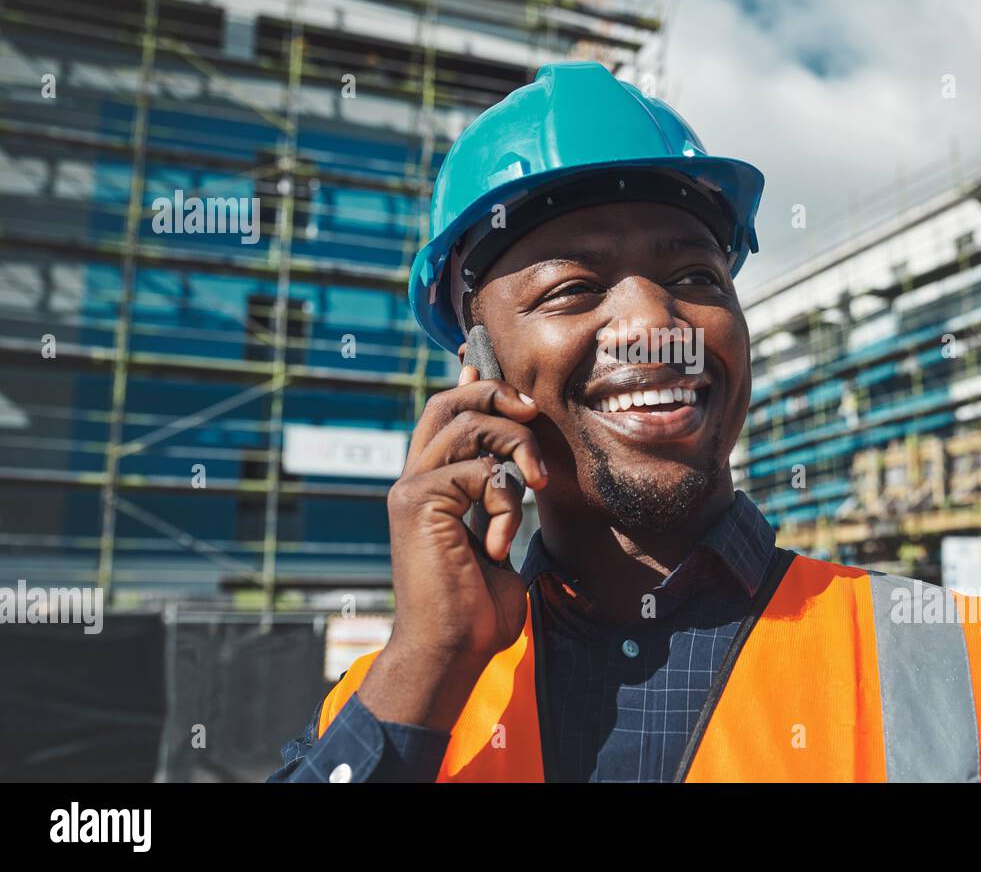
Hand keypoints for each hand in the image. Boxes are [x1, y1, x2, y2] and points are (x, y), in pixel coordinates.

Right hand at [358, 365, 546, 729]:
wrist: (452, 652)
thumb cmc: (478, 610)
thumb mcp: (499, 540)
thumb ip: (502, 500)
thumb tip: (521, 472)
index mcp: (431, 486)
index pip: (445, 415)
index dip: (470, 383)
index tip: (485, 361)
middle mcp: (414, 480)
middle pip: (449, 403)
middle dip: (497, 395)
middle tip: (534, 416)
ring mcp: (411, 490)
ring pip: (466, 424)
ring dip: (516, 446)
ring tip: (538, 484)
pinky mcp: (417, 503)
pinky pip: (476, 469)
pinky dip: (505, 499)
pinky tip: (501, 541)